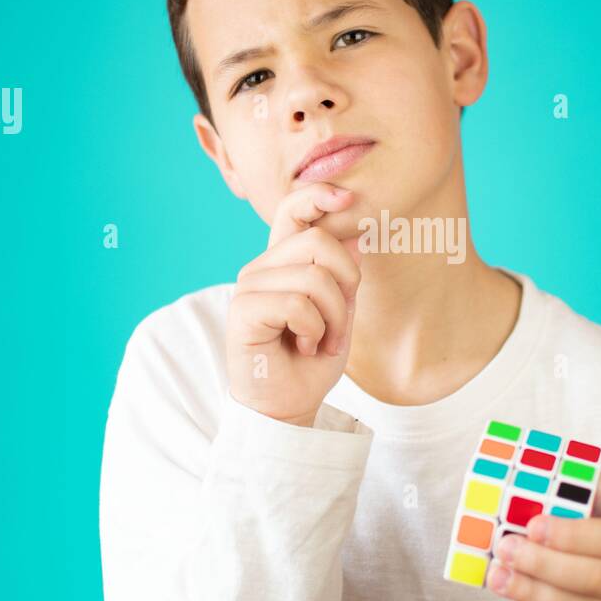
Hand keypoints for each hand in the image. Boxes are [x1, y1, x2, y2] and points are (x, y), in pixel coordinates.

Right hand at [225, 182, 362, 426]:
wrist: (288, 406)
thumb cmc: (310, 361)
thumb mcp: (340, 314)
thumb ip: (344, 277)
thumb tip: (357, 236)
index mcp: (283, 261)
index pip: (292, 209)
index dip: (319, 195)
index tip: (349, 198)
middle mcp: (262, 267)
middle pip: (319, 242)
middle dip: (347, 284)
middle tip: (340, 323)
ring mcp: (249, 286)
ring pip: (315, 277)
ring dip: (334, 317)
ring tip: (323, 341)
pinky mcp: (243, 310)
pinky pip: (298, 304)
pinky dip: (315, 330)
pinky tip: (306, 346)